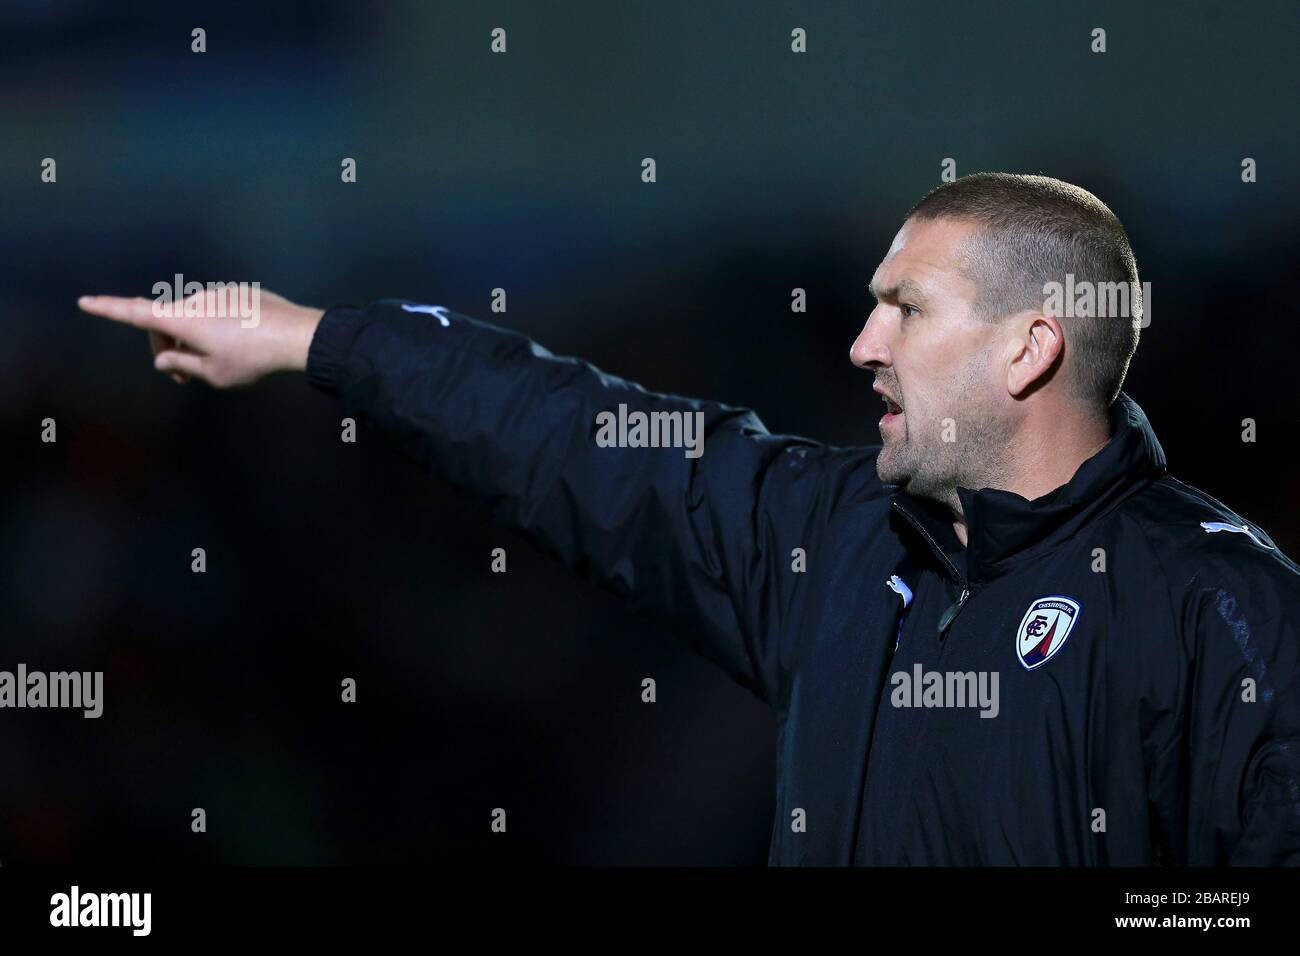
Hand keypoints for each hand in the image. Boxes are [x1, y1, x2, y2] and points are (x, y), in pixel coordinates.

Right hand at [78, 288, 323, 386]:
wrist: (299, 336)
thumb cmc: (254, 360)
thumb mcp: (214, 374)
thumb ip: (182, 364)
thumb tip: (163, 358)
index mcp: (184, 319)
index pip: (137, 313)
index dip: (110, 310)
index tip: (86, 301)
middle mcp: (197, 300)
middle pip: (167, 323)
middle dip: (167, 348)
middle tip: (182, 378)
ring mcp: (220, 294)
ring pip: (195, 318)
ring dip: (194, 340)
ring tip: (217, 365)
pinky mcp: (241, 294)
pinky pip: (220, 312)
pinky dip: (219, 330)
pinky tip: (244, 347)